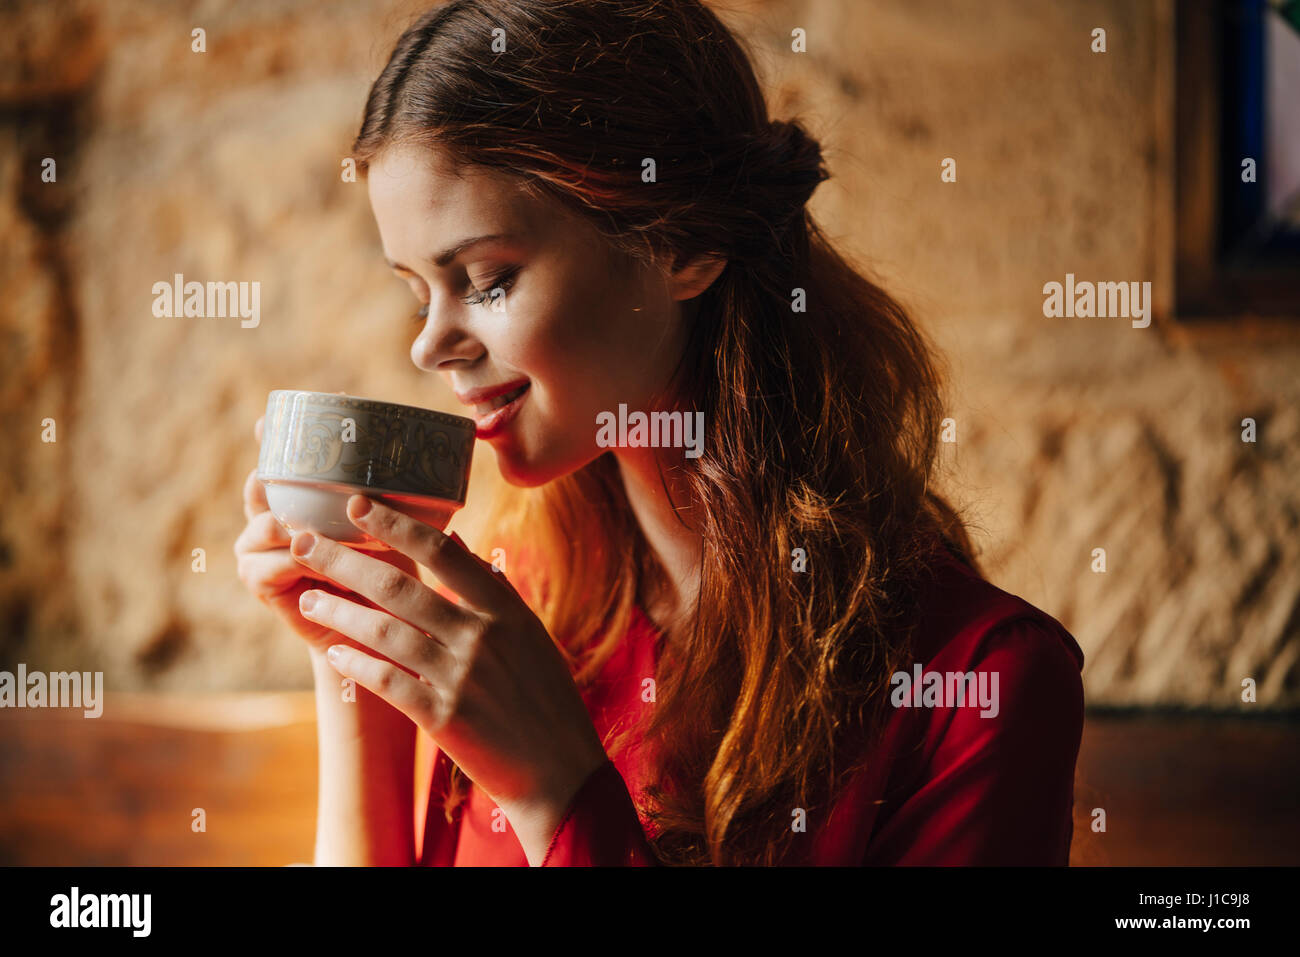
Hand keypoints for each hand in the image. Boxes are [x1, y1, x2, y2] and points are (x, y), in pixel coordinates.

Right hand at [234, 414, 420, 655]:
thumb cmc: (391, 572)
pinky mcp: (261, 583)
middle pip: (259, 486)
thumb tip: (421, 451)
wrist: (379, 634)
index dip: (274, 437)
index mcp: (303, 498)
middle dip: (270, 473)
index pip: (283, 461)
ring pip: (261, 526)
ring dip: (284, 524)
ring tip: (306, 526)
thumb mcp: (392, 528)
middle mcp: (275, 518)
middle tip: (285, 467)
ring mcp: (262, 550)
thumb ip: (392, 496)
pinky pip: (264, 567)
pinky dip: (288, 563)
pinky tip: (308, 560)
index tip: (274, 418)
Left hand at [288, 495, 609, 859]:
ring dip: (340, 612)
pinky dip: (357, 664)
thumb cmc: (545, 699)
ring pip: (385, 632)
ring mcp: (461, 678)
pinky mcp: (444, 718)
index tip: (358, 503)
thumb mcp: (530, 634)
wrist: (560, 771)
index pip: (443, 552)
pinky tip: (334, 653)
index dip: (396, 524)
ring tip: (309, 598)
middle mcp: (482, 637)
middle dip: (345, 560)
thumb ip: (493, 589)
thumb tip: (460, 541)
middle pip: (401, 587)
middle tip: (304, 542)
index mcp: (504, 610)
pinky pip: (388, 682)